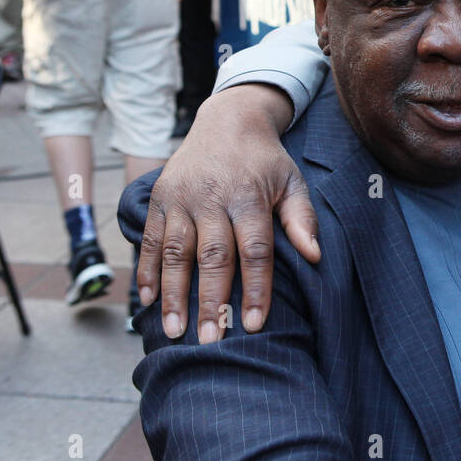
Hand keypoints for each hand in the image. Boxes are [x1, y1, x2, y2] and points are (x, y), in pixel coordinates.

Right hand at [137, 84, 318, 342]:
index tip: (255, 324)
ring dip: (173, 294)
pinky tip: (146, 300)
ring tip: (173, 330)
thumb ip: (301, 218)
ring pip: (176, 252)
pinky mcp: (159, 198)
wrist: (227, 120)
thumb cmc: (265, 161)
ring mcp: (180, 198)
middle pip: (212, 256)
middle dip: (210, 300)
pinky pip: (150, 239)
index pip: (254, 250)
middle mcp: (211, 198)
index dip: (255, 288)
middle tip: (210, 340)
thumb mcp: (292, 181)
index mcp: (248, 197)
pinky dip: (147, 270)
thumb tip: (314, 256)